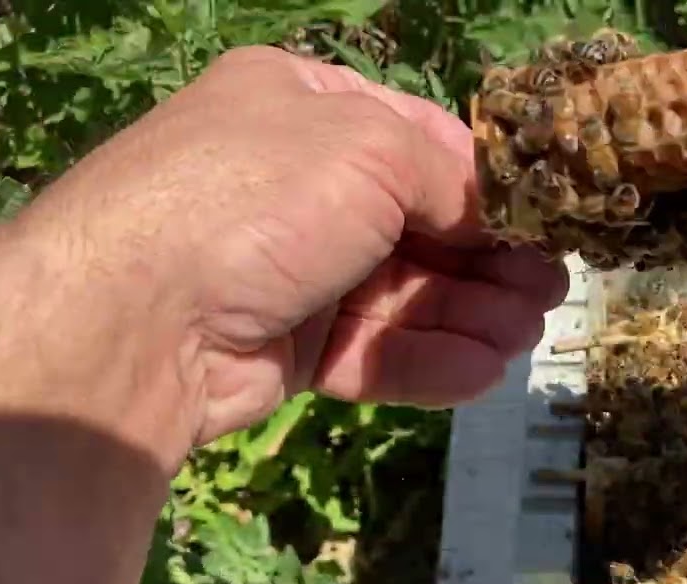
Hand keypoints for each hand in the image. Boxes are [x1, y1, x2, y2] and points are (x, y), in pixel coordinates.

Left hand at [0, 46, 566, 467]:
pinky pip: (371, 350)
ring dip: (471, 314)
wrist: (136, 316)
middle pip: (419, 226)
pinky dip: (426, 360)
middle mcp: (296, 185)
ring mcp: (290, 269)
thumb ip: (449, 177)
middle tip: (550, 289)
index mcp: (303, 109)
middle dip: (489, 260)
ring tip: (529, 333)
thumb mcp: (370, 149)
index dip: (484, 183)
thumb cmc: (261, 198)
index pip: (417, 140)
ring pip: (402, 295)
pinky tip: (481, 371)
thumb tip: (494, 214)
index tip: (541, 218)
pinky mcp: (287, 345)